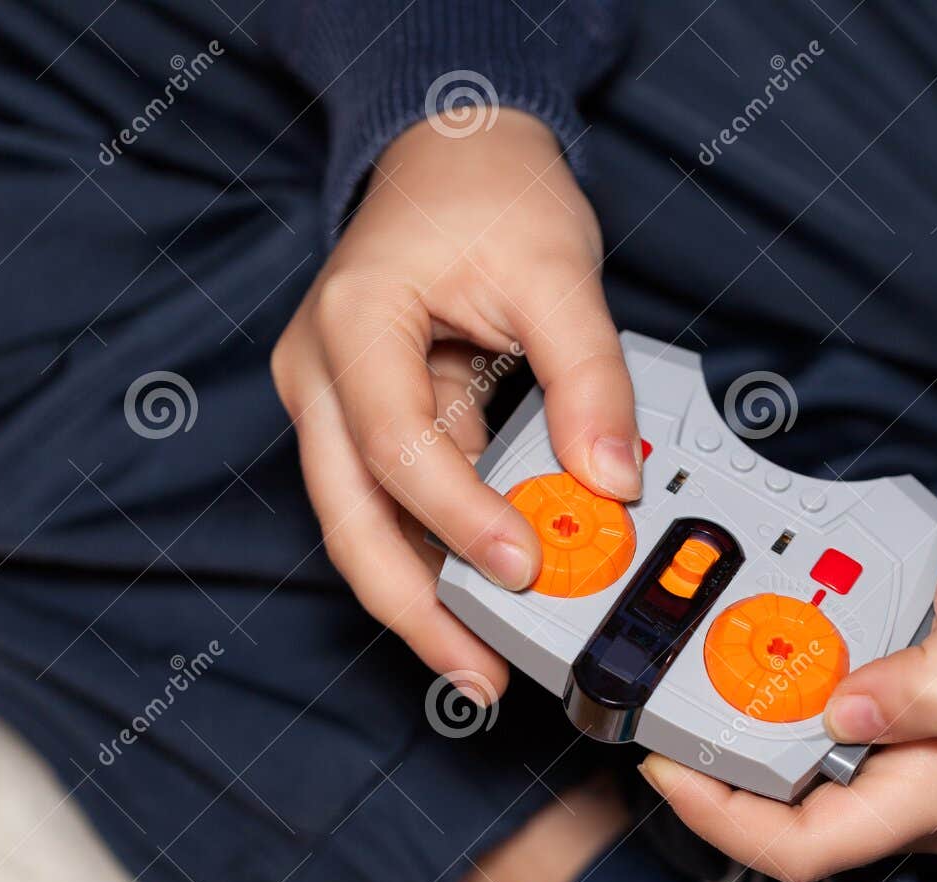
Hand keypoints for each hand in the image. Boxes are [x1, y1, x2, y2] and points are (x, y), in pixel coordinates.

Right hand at [271, 110, 640, 697]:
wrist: (452, 152)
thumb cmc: (487, 192)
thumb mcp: (556, 271)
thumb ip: (588, 379)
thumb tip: (613, 483)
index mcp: (354, 322)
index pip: (394, 445)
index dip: (457, 518)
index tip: (525, 566)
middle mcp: (324, 373)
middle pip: (351, 518)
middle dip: (413, 607)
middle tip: (478, 673)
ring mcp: (337, 403)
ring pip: (364, 527)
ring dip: (421, 597)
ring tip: (481, 660)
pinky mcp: (369, 422)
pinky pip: (397, 506)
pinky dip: (438, 555)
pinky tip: (480, 598)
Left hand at [639, 476, 936, 881]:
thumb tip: (850, 718)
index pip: (811, 846)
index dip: (724, 821)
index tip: (667, 765)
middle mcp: (932, 796)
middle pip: (795, 828)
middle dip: (720, 785)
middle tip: (664, 719)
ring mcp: (923, 772)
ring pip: (807, 793)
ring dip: (745, 754)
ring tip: (695, 694)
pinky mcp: (915, 740)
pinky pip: (829, 755)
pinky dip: (780, 725)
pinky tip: (752, 680)